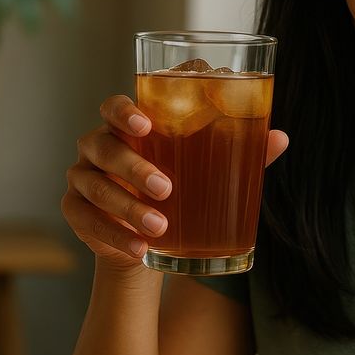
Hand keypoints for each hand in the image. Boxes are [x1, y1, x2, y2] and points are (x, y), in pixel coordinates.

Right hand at [61, 94, 288, 272]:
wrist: (149, 237)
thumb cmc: (182, 187)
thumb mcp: (208, 167)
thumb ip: (240, 150)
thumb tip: (280, 137)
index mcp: (127, 126)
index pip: (114, 106)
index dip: (124, 111)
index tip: (146, 125)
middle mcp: (98, 145)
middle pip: (103, 145)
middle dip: (134, 167)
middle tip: (166, 188)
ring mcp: (82, 177)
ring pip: (96, 186)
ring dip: (128, 208)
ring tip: (161, 226)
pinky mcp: (75, 211)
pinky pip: (86, 220)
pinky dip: (114, 236)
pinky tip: (139, 248)